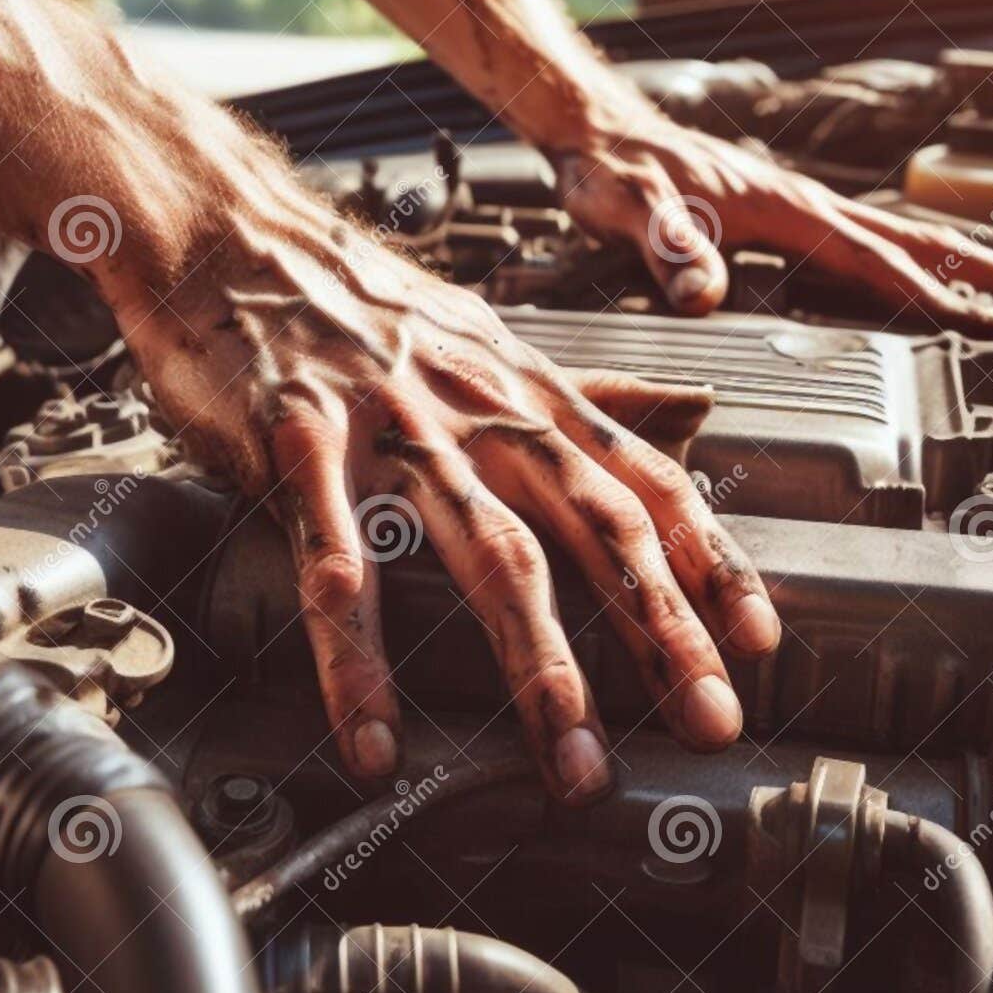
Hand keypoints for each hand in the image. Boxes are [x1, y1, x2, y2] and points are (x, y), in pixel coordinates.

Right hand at [103, 170, 779, 802]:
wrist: (234, 233)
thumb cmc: (361, 297)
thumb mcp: (487, 335)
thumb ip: (579, 390)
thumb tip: (671, 411)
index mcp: (529, 388)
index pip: (646, 478)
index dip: (711, 559)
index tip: (758, 639)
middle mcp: (481, 408)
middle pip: (595, 525)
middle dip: (662, 629)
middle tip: (709, 721)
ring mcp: (396, 425)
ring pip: (489, 552)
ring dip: (540, 666)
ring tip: (571, 759)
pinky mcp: (303, 443)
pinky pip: (338, 562)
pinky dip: (357, 656)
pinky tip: (374, 732)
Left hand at [554, 107, 992, 333]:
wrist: (591, 126)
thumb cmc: (612, 167)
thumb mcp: (631, 211)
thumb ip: (669, 248)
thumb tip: (705, 291)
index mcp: (783, 207)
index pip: (876, 257)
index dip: (933, 293)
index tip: (992, 323)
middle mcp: (803, 202)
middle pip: (916, 239)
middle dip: (992, 270)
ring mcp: (796, 205)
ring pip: (899, 236)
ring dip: (964, 263)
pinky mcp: (780, 212)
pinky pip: (866, 239)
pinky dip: (911, 260)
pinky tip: (916, 278)